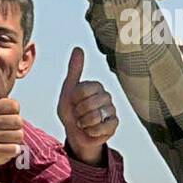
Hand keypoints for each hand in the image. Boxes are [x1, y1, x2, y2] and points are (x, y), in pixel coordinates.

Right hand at [0, 61, 23, 170]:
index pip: (15, 105)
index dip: (15, 111)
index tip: (5, 114)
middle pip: (18, 121)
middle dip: (17, 127)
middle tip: (5, 129)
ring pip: (18, 135)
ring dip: (15, 138)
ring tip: (4, 138)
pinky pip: (14, 148)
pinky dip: (13, 150)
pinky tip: (4, 148)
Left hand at [57, 46, 116, 164]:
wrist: (75, 134)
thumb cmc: (71, 112)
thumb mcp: (68, 90)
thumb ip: (74, 70)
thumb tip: (78, 48)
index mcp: (95, 86)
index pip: (82, 90)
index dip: (73, 99)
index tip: (73, 102)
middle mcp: (106, 96)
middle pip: (89, 103)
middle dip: (78, 113)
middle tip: (79, 114)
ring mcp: (111, 110)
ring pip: (95, 116)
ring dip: (84, 123)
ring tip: (84, 123)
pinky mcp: (114, 124)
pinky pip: (102, 128)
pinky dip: (91, 131)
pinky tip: (91, 130)